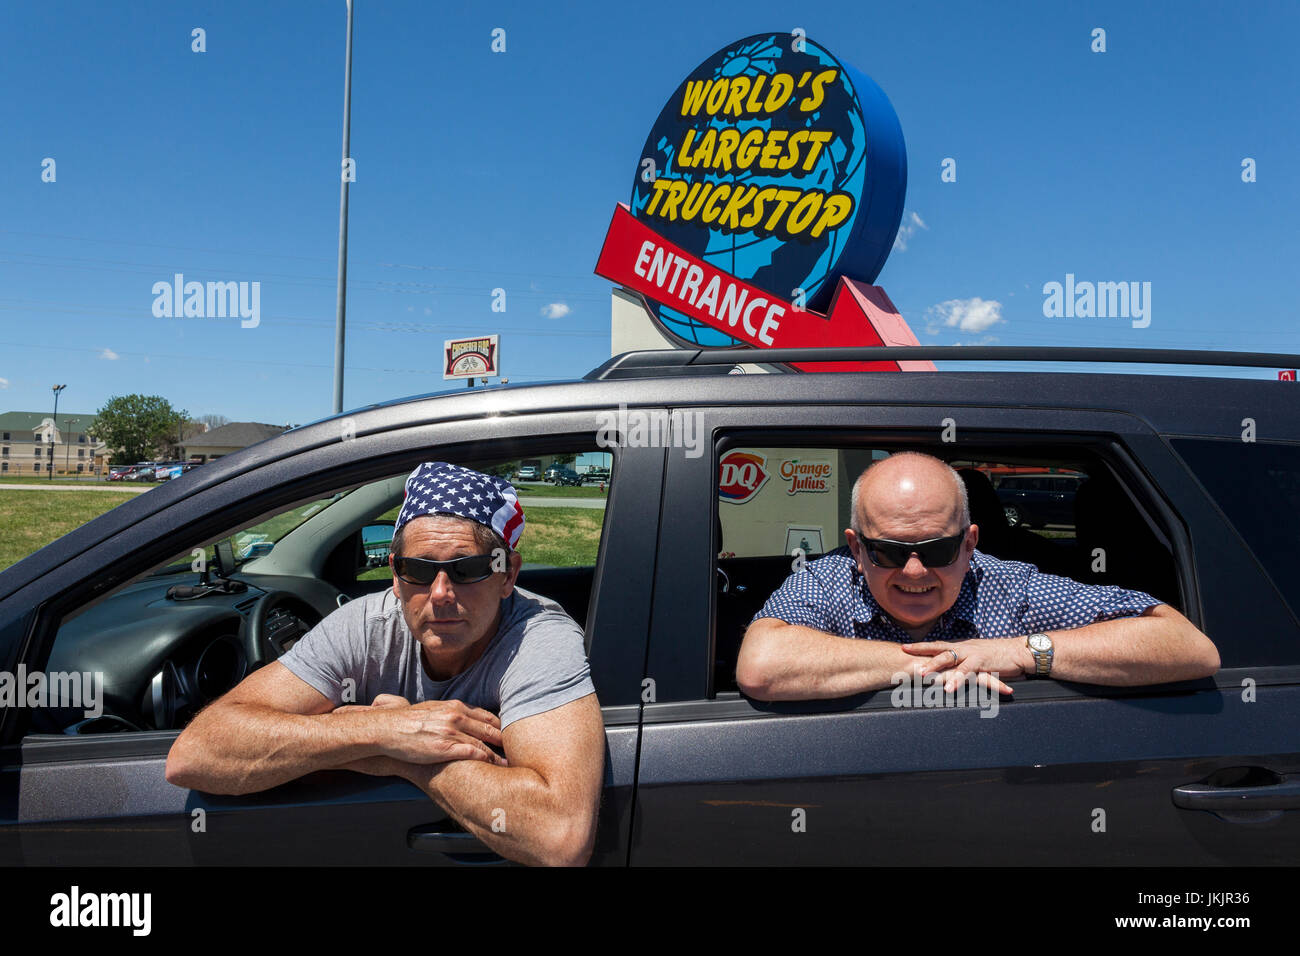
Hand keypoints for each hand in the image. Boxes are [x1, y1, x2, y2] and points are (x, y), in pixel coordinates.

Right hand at [336, 696, 506, 765]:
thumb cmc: (408, 721)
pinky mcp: (444, 747)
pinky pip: (471, 753)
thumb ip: (451, 713)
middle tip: (519, 750)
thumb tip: (463, 718)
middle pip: (490, 729)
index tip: (511, 735)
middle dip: (506, 741)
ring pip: (484, 743)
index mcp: (455, 707)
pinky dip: (485, 759)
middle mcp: (456, 716)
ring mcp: (452, 732)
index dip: (501, 726)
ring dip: (499, 755)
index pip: (486, 716)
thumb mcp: (433, 710)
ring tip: (510, 764)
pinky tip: (493, 765)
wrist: (388, 729)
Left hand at [901, 638, 1030, 694]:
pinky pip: (968, 671)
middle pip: (939, 648)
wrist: (1019, 652)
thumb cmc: (998, 656)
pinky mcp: (983, 662)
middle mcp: (965, 647)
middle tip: (904, 654)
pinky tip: (949, 688)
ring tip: (922, 675)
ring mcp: (973, 654)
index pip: (938, 645)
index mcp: (962, 646)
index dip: (921, 646)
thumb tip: (952, 667)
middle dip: (920, 651)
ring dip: (935, 666)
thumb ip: (964, 661)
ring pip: (950, 658)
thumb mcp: (977, 657)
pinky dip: (958, 679)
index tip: (904, 646)